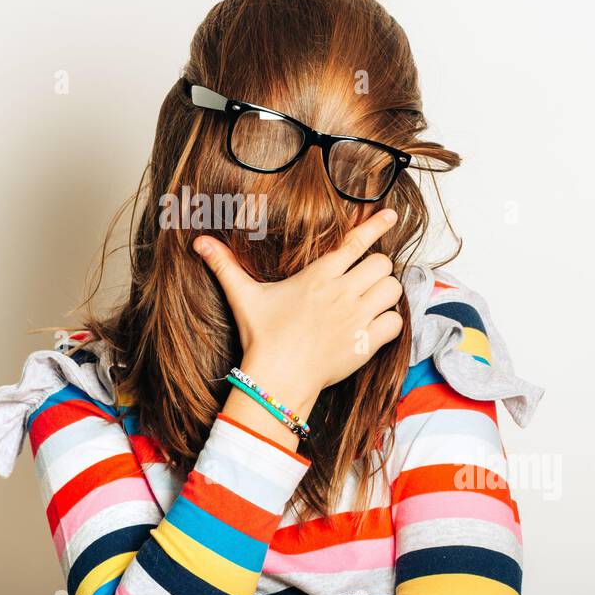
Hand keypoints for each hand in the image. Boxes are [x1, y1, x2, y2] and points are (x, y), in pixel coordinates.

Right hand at [193, 208, 404, 427]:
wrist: (275, 379)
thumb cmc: (261, 337)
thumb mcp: (243, 297)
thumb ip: (225, 266)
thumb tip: (198, 243)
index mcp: (318, 276)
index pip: (356, 242)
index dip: (376, 225)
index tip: (391, 215)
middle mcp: (342, 293)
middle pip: (382, 264)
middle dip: (377, 268)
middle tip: (364, 280)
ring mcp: (356, 318)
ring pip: (392, 290)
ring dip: (385, 293)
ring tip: (371, 300)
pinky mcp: (365, 344)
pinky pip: (395, 323)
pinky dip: (390, 322)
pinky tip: (374, 326)